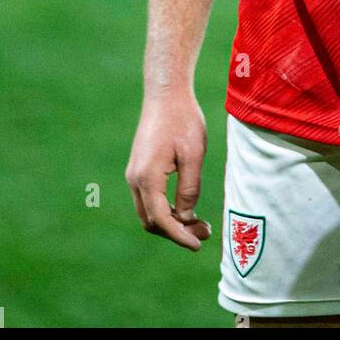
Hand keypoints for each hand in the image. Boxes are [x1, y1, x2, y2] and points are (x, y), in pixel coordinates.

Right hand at [125, 93, 211, 250]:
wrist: (166, 94)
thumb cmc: (183, 120)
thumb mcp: (193, 155)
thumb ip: (189, 189)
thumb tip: (185, 218)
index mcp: (147, 177)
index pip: (161, 219)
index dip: (179, 236)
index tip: (197, 245)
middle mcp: (135, 179)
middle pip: (152, 221)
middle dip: (177, 232)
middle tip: (205, 233)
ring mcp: (134, 174)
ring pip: (149, 212)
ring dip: (172, 222)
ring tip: (200, 224)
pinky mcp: (139, 169)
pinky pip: (149, 199)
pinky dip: (166, 209)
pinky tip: (186, 208)